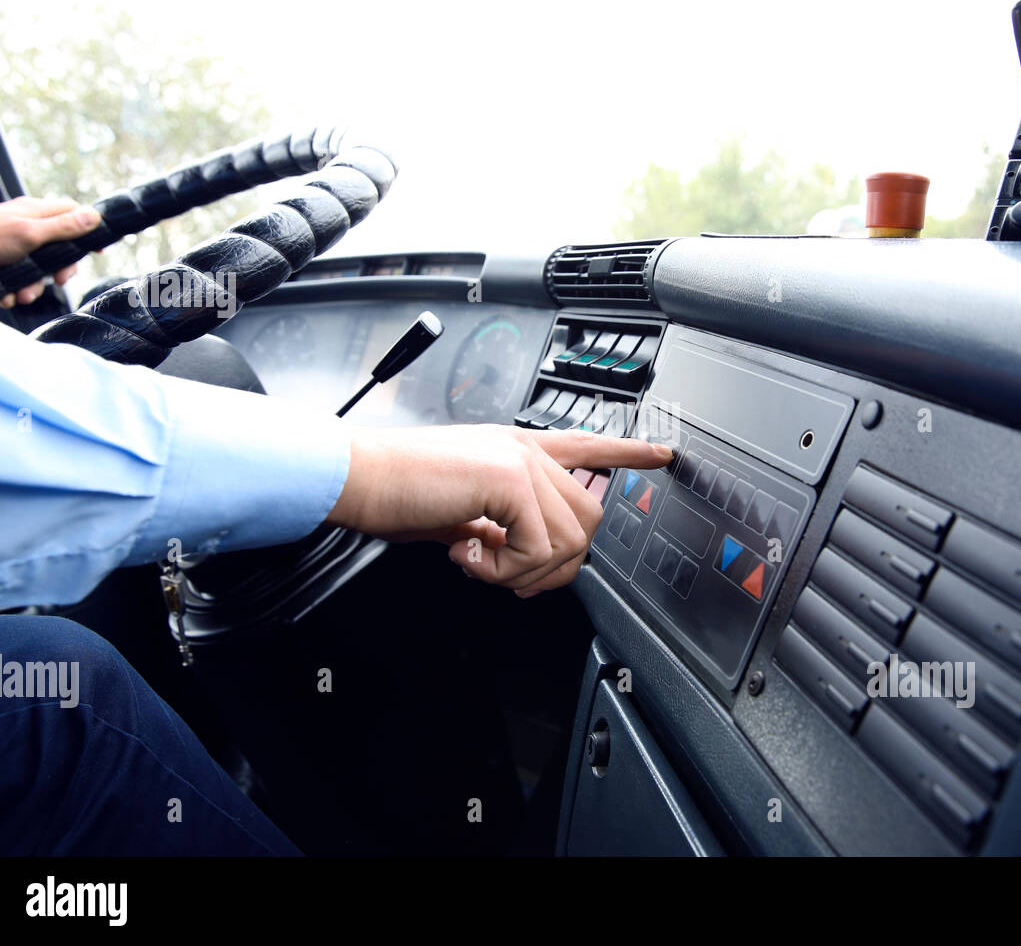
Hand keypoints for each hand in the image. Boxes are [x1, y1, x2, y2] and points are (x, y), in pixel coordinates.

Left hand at [0, 196, 100, 307]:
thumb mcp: (30, 234)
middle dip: (60, 269)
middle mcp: (26, 225)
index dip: (89, 229)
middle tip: (58, 281)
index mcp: (35, 212)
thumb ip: (64, 227)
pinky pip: (19, 278)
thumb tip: (94, 216)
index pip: (73, 212)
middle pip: (60, 246)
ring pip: (39, 267)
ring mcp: (13, 244)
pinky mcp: (1, 262)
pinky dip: (16, 290)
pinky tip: (8, 295)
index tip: (98, 250)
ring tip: (23, 295)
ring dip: (35, 286)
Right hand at [326, 424, 672, 596]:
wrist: (356, 479)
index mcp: (516, 450)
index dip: (627, 453)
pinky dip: (502, 571)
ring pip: (569, 540)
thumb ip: (501, 526)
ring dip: (522, 571)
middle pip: (587, 521)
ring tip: (476, 560)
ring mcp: (521, 460)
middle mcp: (525, 449)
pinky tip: (466, 554)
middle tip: (502, 573)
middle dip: (552, 566)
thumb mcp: (462, 512)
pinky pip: (539, 549)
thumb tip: (523, 561)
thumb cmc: (396, 493)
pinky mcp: (510, 478)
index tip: (663, 455)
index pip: (585, 447)